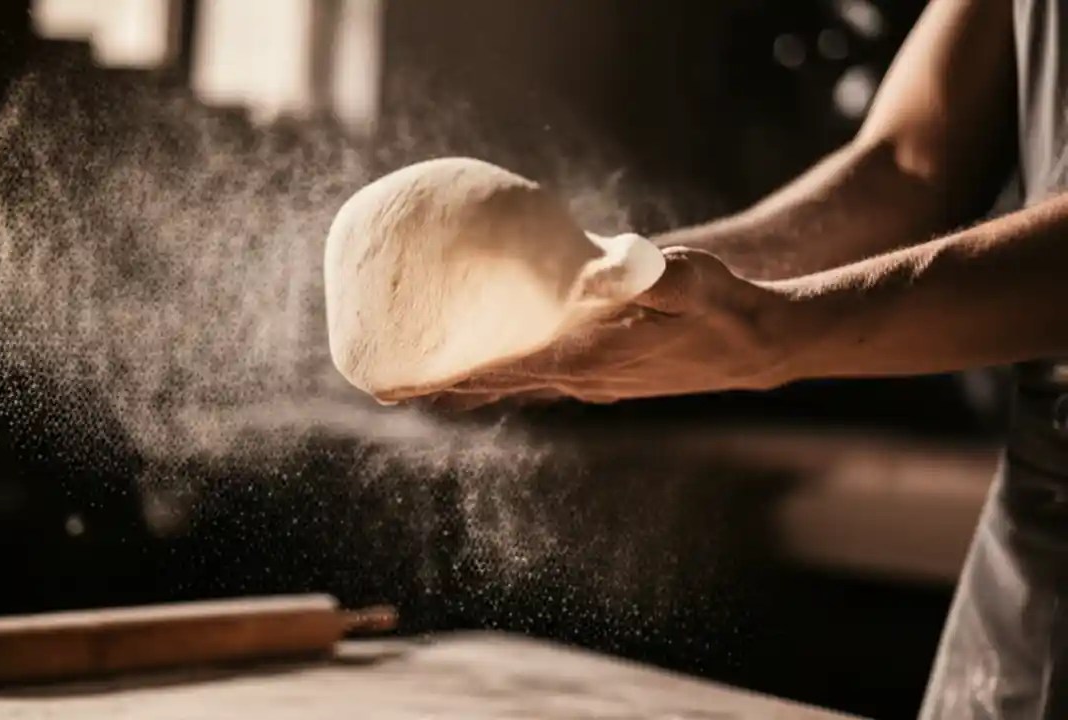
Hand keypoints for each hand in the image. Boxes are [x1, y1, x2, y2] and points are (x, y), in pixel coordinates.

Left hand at [389, 247, 794, 409]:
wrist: (758, 342)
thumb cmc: (723, 304)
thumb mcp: (687, 279)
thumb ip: (647, 277)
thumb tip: (611, 268)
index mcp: (586, 355)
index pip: (498, 370)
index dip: (444, 377)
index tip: (394, 382)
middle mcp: (579, 376)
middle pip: (491, 385)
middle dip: (437, 387)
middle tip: (381, 385)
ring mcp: (590, 381)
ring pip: (510, 386)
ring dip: (462, 387)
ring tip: (416, 385)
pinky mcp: (603, 374)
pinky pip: (537, 378)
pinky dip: (501, 377)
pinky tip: (488, 366)